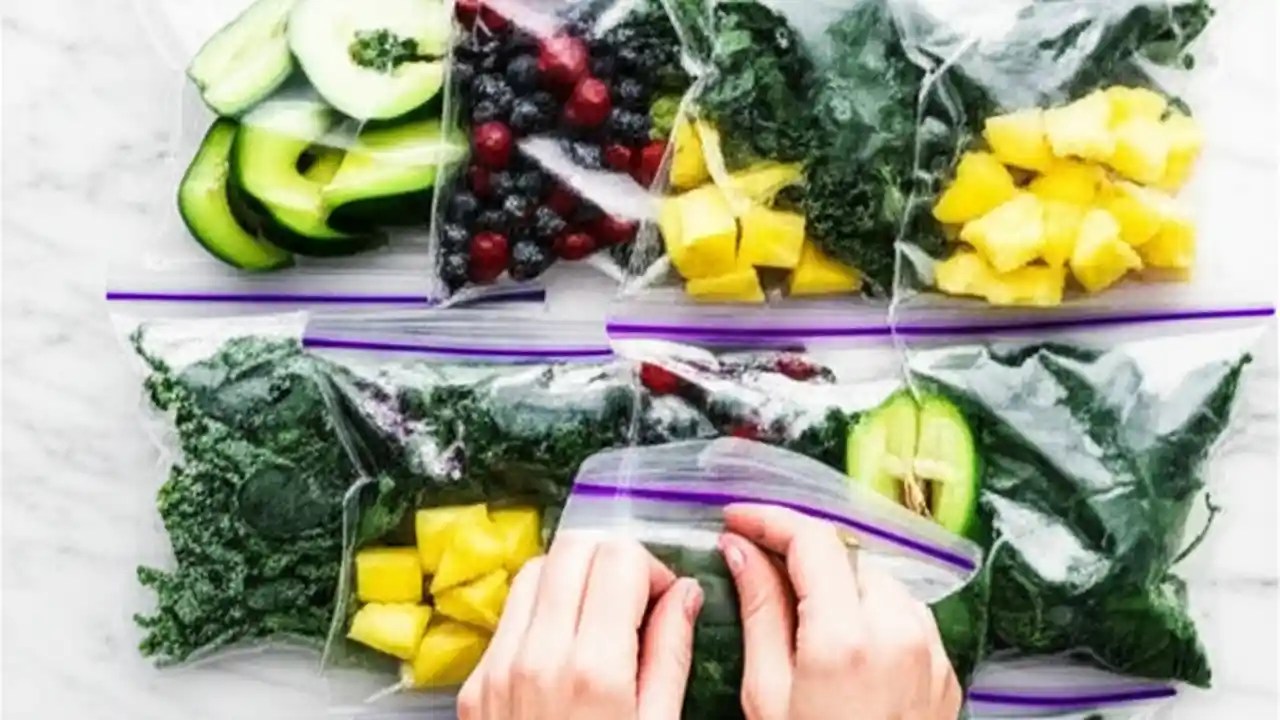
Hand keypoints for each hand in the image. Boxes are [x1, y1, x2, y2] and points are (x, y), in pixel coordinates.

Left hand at [458, 534, 703, 719]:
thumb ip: (671, 654)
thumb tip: (684, 591)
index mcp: (593, 669)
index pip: (618, 558)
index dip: (650, 569)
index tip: (662, 601)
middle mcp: (536, 656)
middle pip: (573, 549)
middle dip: (612, 563)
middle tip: (633, 603)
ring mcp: (495, 669)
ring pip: (534, 571)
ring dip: (572, 579)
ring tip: (599, 621)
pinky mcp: (473, 686)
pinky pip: (508, 616)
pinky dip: (540, 611)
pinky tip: (564, 650)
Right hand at [720, 504, 961, 719]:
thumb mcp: (767, 696)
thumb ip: (759, 612)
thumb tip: (741, 550)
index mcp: (845, 638)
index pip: (811, 540)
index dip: (770, 518)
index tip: (737, 518)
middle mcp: (898, 632)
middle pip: (847, 555)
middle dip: (802, 554)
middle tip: (759, 567)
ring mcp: (932, 652)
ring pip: (880, 581)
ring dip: (840, 583)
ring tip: (802, 614)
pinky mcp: (947, 672)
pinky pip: (906, 616)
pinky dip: (872, 613)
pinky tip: (845, 644)